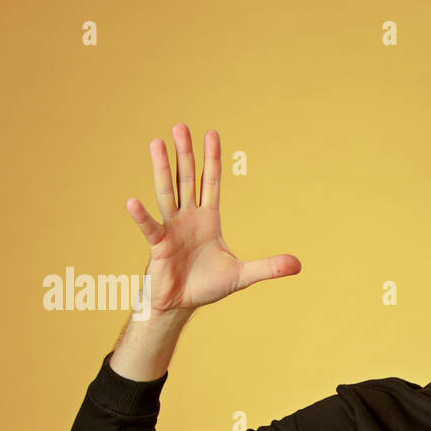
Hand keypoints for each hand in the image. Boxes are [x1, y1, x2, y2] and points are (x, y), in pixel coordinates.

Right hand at [125, 124, 300, 314]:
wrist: (182, 304)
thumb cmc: (208, 285)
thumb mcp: (243, 276)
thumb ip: (268, 268)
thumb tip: (299, 265)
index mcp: (208, 220)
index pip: (211, 183)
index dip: (213, 160)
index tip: (212, 133)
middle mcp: (188, 218)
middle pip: (188, 179)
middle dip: (186, 154)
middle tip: (181, 126)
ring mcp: (172, 228)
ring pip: (167, 192)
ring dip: (162, 168)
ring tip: (156, 143)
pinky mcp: (158, 245)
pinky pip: (149, 227)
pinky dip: (141, 216)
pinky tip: (132, 202)